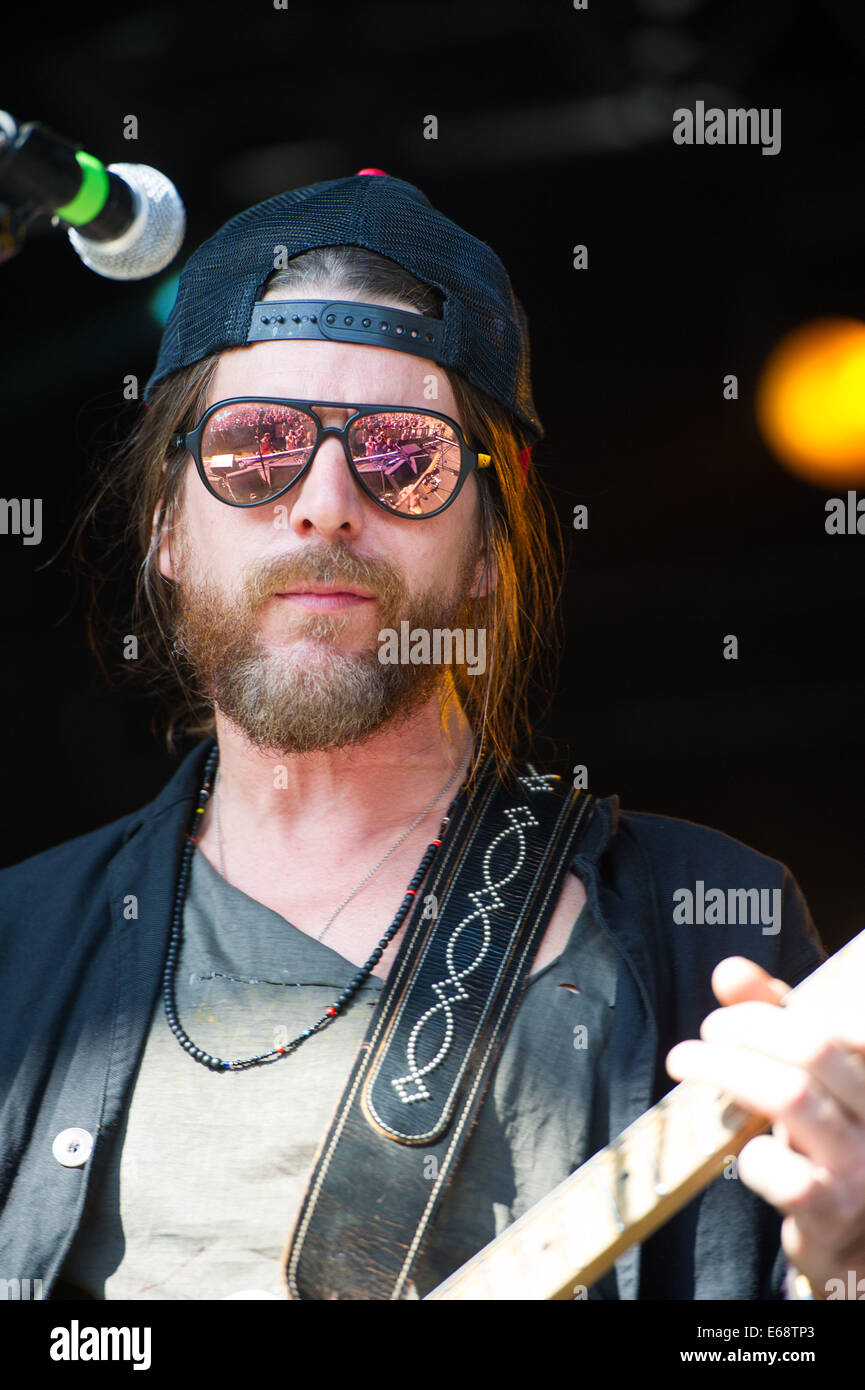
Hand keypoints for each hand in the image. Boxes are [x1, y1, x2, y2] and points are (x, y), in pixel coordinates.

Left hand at [666, 955, 864, 1298]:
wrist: (848, 1239)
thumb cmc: (824, 1140)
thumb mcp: (807, 1073)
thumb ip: (773, 1017)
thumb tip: (730, 972)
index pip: (845, 1021)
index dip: (780, 1010)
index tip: (737, 1013)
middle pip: (813, 1048)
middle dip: (745, 1028)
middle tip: (706, 1033)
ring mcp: (864, 1169)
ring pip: (792, 1097)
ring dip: (725, 1070)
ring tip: (686, 1062)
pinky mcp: (834, 1216)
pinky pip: (789, 1177)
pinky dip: (752, 1157)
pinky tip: (741, 1151)